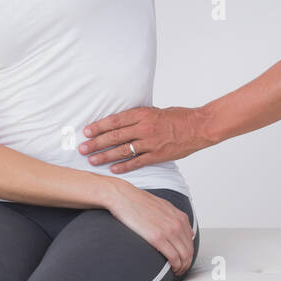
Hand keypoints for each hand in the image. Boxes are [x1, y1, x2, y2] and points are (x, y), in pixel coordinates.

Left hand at [79, 105, 209, 173]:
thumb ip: (138, 117)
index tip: (87, 132)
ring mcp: (150, 143)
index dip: (99, 126)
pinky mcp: (157, 155)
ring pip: (123, 150)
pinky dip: (124, 166)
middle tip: (82, 148)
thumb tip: (121, 122)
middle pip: (114, 136)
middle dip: (96, 143)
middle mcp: (144, 128)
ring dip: (105, 156)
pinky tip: (113, 169)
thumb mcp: (154, 111)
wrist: (198, 127)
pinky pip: (137, 162)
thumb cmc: (178, 117)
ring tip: (92, 160)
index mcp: (142, 114)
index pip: (115, 121)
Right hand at [106, 183, 195, 275]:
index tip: (183, 260)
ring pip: (184, 256)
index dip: (188, 254)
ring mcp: (169, 231)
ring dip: (182, 267)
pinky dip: (175, 266)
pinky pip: (174, 258)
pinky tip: (171, 269)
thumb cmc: (139, 202)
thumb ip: (176, 218)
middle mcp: (177, 224)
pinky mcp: (158, 238)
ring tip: (175, 271)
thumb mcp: (163, 206)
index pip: (191, 241)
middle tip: (180, 270)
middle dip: (186, 264)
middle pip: (190, 251)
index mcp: (180, 217)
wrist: (124, 197)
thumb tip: (187, 232)